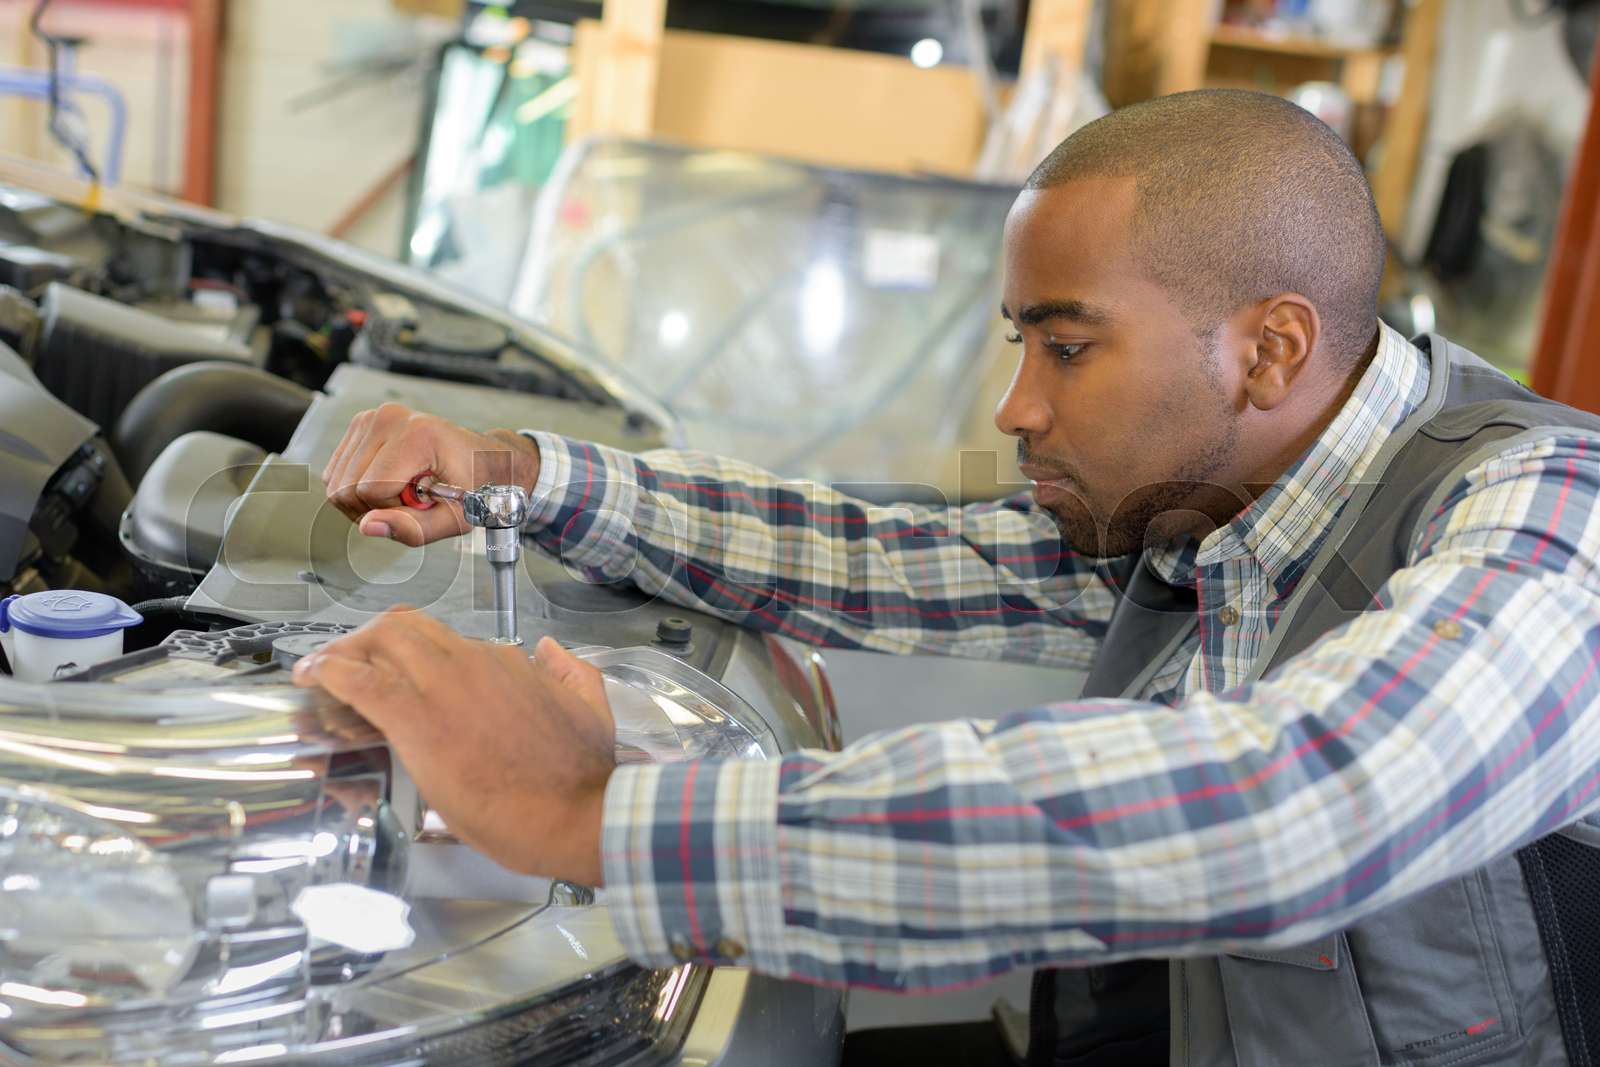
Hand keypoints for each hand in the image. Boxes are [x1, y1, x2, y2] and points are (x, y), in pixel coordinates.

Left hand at [291, 609, 614, 884]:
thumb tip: (550, 650)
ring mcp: (442, 686)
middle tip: (349, 665)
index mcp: (507, 663)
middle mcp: (471, 662)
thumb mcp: (591, 708)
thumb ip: (571, 672)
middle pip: (404, 627)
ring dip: (346, 651)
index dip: (416, 656)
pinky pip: (359, 680)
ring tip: (323, 672)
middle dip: (369, 640)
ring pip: (380, 641)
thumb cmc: (583, 774)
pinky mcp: (415, 719)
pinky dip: (328, 671)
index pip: (446, 643)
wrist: (578, 812)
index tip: (402, 675)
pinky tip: (312, 678)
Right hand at [322, 402, 541, 546]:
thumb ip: (413, 528)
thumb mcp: (455, 517)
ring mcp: (371, 418)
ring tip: (400, 492)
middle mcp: (389, 419)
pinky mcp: (360, 424)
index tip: (420, 505)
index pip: (372, 489)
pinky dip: (355, 486)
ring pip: (334, 481)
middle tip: (409, 503)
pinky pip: (334, 471)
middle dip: (374, 507)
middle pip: (346, 487)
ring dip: (363, 499)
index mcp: (418, 435)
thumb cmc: (474, 484)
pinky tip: (386, 483)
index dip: (392, 510)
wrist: (481, 458)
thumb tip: (368, 526)